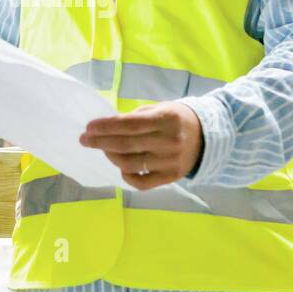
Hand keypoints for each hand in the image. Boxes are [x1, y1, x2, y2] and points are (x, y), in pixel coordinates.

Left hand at [78, 102, 203, 189]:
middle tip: (84, 139)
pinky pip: (141, 182)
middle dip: (100, 142)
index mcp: (167, 119)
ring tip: (104, 149)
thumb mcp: (160, 109)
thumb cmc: (177, 119)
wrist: (207, 137)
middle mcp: (169, 141)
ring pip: (130, 164)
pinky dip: (126, 175)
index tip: (89, 127)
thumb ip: (136, 118)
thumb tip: (107, 127)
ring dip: (111, 156)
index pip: (129, 125)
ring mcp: (170, 162)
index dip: (106, 127)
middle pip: (126, 145)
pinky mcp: (171, 177)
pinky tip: (121, 166)